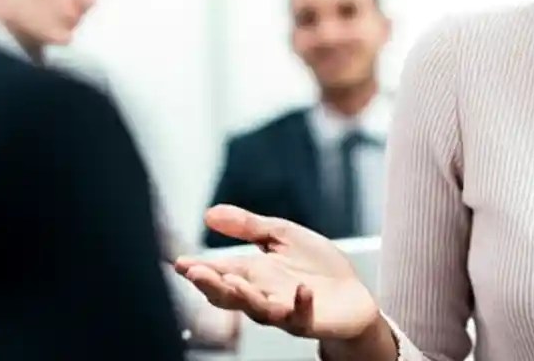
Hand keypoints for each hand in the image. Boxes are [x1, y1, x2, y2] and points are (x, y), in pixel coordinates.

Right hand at [175, 205, 380, 341]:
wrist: (353, 296)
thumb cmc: (318, 268)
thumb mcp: (282, 236)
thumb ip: (248, 226)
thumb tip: (210, 214)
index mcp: (254, 273)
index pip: (220, 272)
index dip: (199, 269)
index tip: (180, 263)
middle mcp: (264, 294)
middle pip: (232, 295)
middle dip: (213, 285)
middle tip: (196, 273)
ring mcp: (285, 309)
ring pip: (259, 308)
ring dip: (245, 296)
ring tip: (233, 281)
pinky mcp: (309, 319)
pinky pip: (301, 316)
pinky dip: (300, 304)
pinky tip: (300, 291)